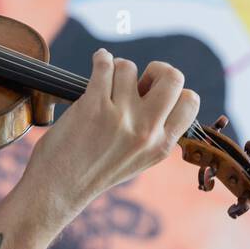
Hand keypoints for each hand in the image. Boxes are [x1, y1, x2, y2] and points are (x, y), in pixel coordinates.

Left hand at [8, 49, 198, 223]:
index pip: (190, 101)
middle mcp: (146, 132)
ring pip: (130, 68)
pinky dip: (101, 58)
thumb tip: (156, 87)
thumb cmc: (94, 171)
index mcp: (161, 146)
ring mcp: (120, 118)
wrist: (58, 189)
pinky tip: (99, 61)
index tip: (153, 92)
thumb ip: (154, 131)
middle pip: (173, 77)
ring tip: (105, 84)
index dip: (174, 89)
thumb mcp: (138, 159)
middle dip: (157, 69)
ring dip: (117, 69)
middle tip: (137, 79)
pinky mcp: (93, 107)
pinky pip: (105, 65)